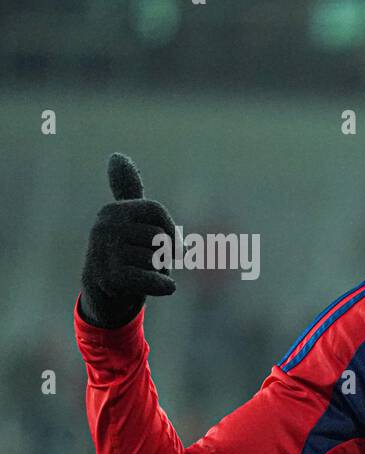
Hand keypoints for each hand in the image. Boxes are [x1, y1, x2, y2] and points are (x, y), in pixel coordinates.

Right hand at [78, 153, 177, 327]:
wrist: (105, 298)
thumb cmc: (124, 255)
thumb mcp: (128, 220)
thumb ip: (127, 190)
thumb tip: (117, 155)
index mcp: (112, 211)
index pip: (156, 211)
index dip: (171, 230)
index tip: (166, 243)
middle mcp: (104, 227)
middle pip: (160, 237)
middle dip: (162, 255)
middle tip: (143, 263)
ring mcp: (105, 252)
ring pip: (158, 259)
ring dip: (159, 271)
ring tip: (140, 274)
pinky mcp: (111, 279)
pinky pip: (155, 280)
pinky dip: (164, 286)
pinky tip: (160, 288)